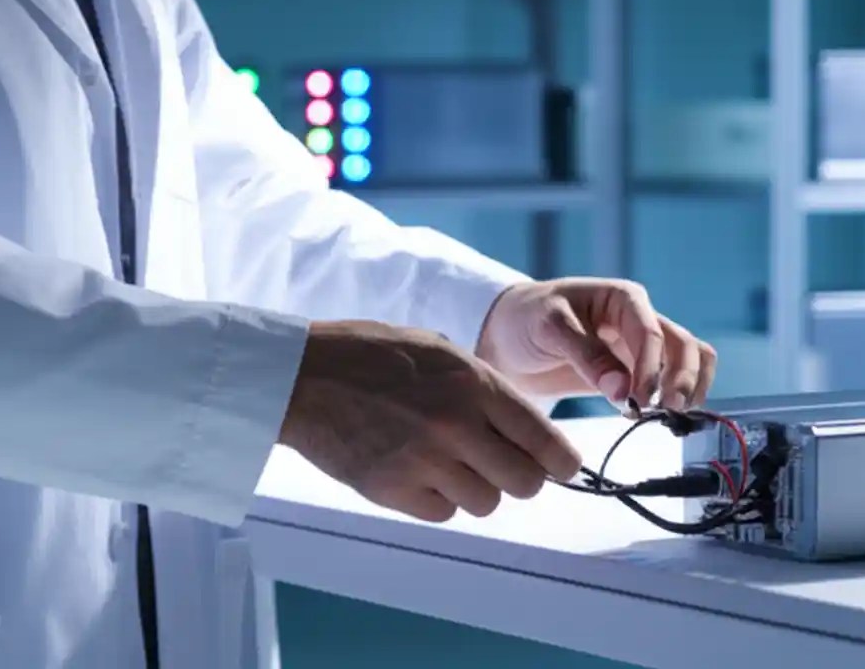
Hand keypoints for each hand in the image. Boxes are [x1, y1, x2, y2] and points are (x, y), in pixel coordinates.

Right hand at [279, 320, 581, 521]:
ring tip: (451, 462)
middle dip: (521, 477)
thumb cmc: (373, 354)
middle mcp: (456, 427)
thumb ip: (486, 388)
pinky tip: (421, 472)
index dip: (562, 461)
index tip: (562, 466)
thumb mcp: (441, 350)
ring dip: (477, 489)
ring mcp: (423, 462)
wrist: (303, 375)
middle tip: (504, 465)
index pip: (545, 442)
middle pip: (524, 483)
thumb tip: (530, 428)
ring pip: (485, 504)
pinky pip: (443, 514)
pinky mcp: (392, 491)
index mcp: (475, 385)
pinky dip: (440, 500)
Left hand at [476, 278, 716, 410]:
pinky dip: (677, 397)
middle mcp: (641, 319)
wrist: (508, 335)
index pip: (652, 333)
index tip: (641, 400)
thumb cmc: (527, 319)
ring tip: (670, 416)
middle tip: (666, 411)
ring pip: (689, 361)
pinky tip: (660, 418)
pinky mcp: (636, 371)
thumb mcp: (550, 328)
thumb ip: (586, 356)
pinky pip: (671, 380)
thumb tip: (623, 390)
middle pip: (685, 345)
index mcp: (623, 298)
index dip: (652, 369)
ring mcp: (641, 346)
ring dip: (689, 387)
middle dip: (682, 379)